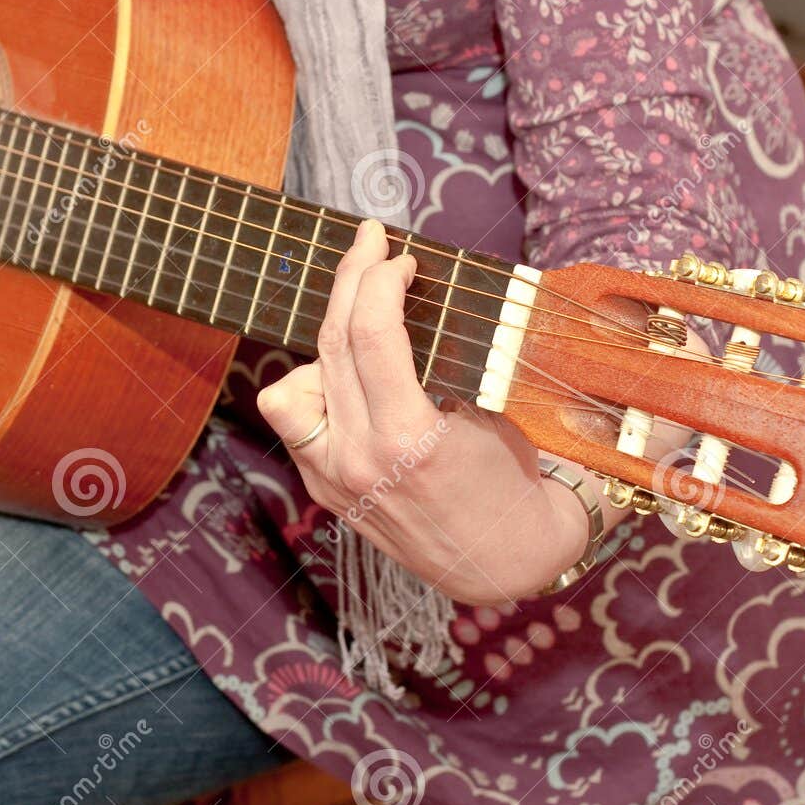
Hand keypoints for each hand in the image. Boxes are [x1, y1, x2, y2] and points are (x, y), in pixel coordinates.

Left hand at [256, 220, 587, 604]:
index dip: (380, 279)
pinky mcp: (323, 488)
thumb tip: (407, 301)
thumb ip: (441, 363)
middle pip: (330, 343)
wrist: (503, 560)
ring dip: (326, 338)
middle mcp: (358, 459)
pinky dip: (316, 386)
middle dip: (350, 279)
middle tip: (370, 244)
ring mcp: (332, 478)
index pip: (371, 333)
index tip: (400, 257)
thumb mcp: (492, 415)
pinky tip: (350, 377)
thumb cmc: (513, 481)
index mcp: (409, 438)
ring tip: (362, 324)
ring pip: (291, 384)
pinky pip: (296, 421)